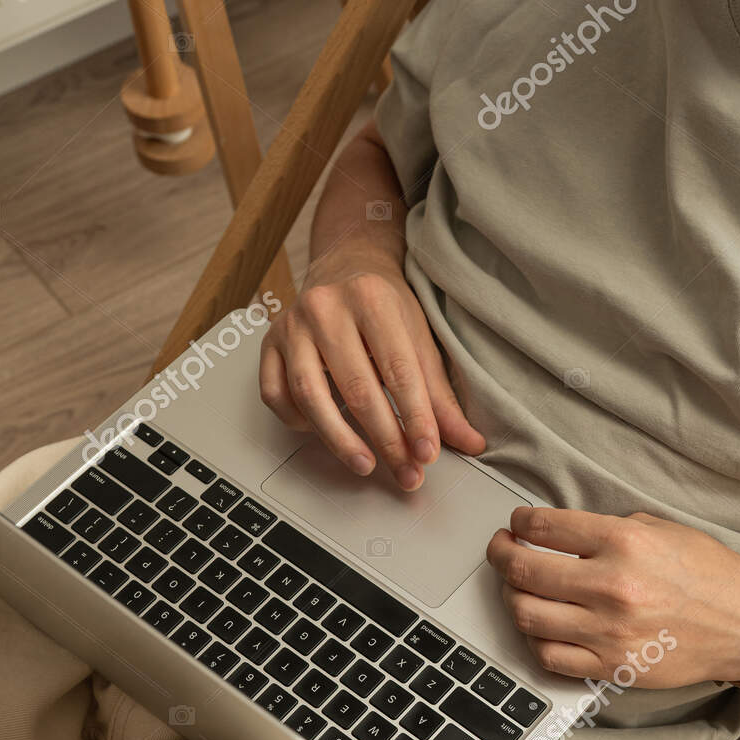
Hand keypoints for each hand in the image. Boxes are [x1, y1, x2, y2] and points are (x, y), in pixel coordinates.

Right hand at [259, 248, 485, 490]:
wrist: (343, 266)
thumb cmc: (384, 306)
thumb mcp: (419, 338)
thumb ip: (440, 394)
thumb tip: (470, 442)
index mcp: (371, 298)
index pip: (398, 370)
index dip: (415, 418)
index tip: (427, 454)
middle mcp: (326, 308)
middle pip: (357, 388)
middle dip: (386, 439)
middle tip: (406, 473)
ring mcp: (292, 326)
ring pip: (309, 395)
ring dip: (340, 440)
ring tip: (366, 465)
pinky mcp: (269, 344)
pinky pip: (275, 394)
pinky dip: (297, 421)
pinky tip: (321, 431)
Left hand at [488, 507, 739, 687]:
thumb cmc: (708, 575)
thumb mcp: (660, 529)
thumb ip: (606, 529)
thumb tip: (559, 533)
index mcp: (623, 542)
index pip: (543, 527)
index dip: (520, 523)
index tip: (517, 524)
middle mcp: (611, 586)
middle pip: (523, 571)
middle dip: (500, 556)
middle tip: (502, 551)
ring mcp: (608, 631)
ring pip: (527, 616)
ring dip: (512, 599)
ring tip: (518, 589)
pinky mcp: (611, 666)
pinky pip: (550, 657)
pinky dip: (535, 640)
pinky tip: (541, 626)